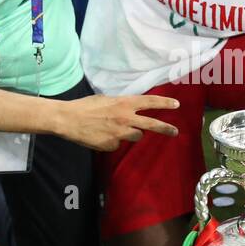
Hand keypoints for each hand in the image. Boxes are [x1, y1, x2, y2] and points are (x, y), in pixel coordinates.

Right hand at [60, 93, 180, 151]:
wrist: (68, 119)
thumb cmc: (85, 106)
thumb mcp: (106, 100)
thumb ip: (120, 105)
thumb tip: (128, 109)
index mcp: (124, 103)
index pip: (150, 102)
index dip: (164, 103)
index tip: (176, 104)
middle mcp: (126, 118)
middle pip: (152, 124)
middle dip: (166, 128)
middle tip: (175, 131)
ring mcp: (120, 134)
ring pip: (135, 136)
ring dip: (130, 134)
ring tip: (114, 129)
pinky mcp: (112, 145)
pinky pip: (118, 144)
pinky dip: (112, 141)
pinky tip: (100, 136)